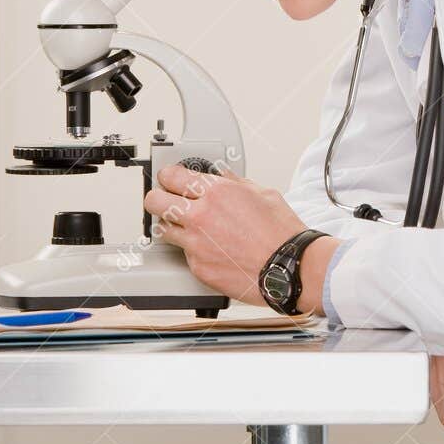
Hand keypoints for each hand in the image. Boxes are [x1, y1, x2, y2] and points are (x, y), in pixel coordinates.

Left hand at [143, 163, 309, 307]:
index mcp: (217, 192)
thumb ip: (236, 183)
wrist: (289, 267)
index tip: (170, 179)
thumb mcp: (264, 194)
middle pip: (154, 201)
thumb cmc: (282, 233)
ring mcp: (196, 243)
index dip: (169, 176)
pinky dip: (193, 251)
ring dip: (173, 226)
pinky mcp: (197, 267)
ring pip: (163, 229)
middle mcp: (201, 216)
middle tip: (166, 201)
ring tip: (188, 228)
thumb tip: (223, 176)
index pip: (171, 176)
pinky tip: (211, 250)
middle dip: (158, 199)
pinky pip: (184, 254)